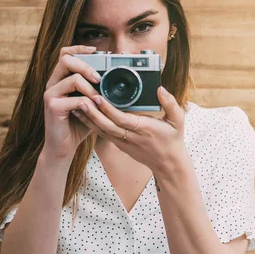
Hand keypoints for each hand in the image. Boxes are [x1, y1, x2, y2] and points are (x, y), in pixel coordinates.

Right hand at [41, 45, 101, 160]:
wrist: (64, 147)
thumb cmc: (78, 124)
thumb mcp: (90, 103)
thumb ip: (96, 89)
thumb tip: (116, 77)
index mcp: (61, 79)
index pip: (65, 53)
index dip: (79, 48)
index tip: (96, 50)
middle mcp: (53, 83)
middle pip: (66, 59)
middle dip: (86, 65)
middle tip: (99, 78)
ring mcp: (50, 94)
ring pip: (73, 78)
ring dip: (91, 87)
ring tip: (99, 98)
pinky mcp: (52, 107)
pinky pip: (74, 99)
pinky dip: (88, 103)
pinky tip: (92, 110)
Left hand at [71, 86, 187, 173]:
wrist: (168, 164)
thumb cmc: (173, 140)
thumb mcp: (178, 121)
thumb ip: (170, 104)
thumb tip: (160, 89)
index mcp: (144, 129)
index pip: (122, 119)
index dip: (108, 109)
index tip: (97, 97)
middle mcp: (131, 137)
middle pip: (107, 126)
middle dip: (92, 113)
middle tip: (80, 99)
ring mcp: (123, 143)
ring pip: (102, 131)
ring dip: (88, 119)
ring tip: (76, 105)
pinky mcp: (120, 145)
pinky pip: (103, 134)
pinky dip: (92, 124)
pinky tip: (83, 115)